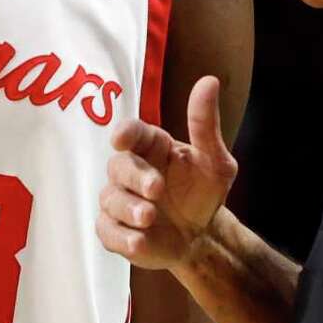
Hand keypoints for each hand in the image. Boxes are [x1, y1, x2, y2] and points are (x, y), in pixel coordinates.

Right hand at [97, 75, 236, 269]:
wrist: (201, 236)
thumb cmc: (204, 192)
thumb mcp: (215, 161)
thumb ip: (206, 124)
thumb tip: (209, 81)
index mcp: (151, 147)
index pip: (131, 132)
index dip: (124, 133)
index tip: (122, 138)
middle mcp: (130, 170)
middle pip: (118, 166)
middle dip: (135, 178)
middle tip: (156, 190)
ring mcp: (119, 200)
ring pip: (110, 199)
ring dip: (128, 209)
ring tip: (150, 217)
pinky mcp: (114, 230)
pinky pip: (106, 231)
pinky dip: (122, 237)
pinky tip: (140, 241)